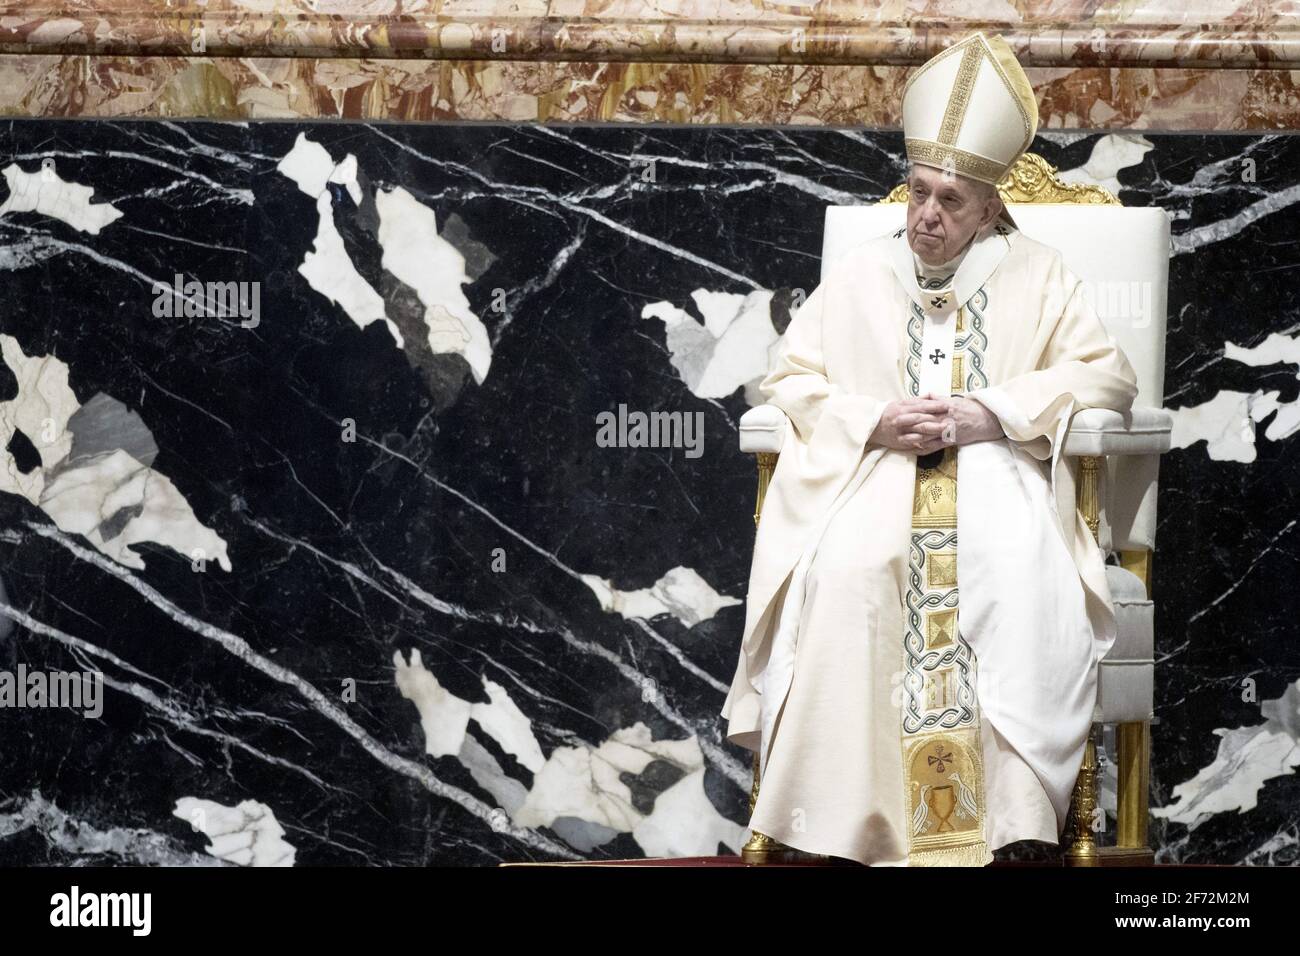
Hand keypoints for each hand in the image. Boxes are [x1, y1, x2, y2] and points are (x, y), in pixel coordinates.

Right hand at [868, 396, 949, 452]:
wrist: (872, 427)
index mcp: (903, 408)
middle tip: (951, 419)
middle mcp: (902, 419)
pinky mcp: (901, 442)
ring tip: (947, 430)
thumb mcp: (901, 403)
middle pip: (922, 419)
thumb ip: (917, 400)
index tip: (947, 406)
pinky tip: (938, 442)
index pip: (922, 406)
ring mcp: (901, 432)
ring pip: (920, 431)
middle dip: (938, 419)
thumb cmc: (889, 413)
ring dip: (935, 431)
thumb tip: (932, 395)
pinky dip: (928, 443)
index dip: (935, 406)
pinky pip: (916, 443)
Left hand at [869, 394, 1003, 451]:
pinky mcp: (950, 441)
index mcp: (944, 407)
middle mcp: (944, 419)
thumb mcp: (954, 400)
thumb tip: (928, 394)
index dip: (910, 411)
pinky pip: (935, 446)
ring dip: (913, 437)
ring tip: (900, 438)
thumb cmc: (968, 409)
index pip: (923, 409)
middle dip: (907, 425)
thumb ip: (939, 399)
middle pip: (922, 422)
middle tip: (893, 426)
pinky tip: (914, 449)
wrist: (984, 420)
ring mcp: (947, 431)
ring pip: (927, 435)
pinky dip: (924, 448)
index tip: (898, 412)